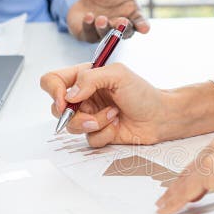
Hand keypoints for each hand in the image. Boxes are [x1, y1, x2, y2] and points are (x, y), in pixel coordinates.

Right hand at [40, 63, 213, 146]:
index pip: (52, 81)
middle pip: (57, 109)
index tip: (66, 100)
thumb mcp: (118, 74)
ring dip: (94, 122)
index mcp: (84, 78)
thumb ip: (90, 79)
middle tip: (92, 113)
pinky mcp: (98, 133)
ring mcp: (90, 116)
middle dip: (75, 114)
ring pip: (71, 127)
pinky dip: (104, 133)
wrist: (161, 116)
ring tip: (114, 115)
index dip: (53, 91)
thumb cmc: (143, 93)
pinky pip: (89, 140)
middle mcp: (84, 97)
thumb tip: (70, 95)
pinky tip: (117, 125)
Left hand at [66, 0, 159, 42]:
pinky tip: (88, 17)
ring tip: (101, 19)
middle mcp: (119, 28)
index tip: (145, 29)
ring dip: (104, 28)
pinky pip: (89, 33)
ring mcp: (104, 33)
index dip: (142, 26)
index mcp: (133, 17)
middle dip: (123, 28)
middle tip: (122, 22)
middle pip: (124, 32)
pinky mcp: (88, 33)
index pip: (141, 24)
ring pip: (106, 35)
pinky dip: (88, 26)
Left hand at [156, 123, 213, 213]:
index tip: (190, 179)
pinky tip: (169, 206)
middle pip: (198, 161)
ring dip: (178, 192)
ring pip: (189, 174)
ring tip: (169, 203)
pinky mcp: (212, 169)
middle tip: (176, 195)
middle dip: (186, 181)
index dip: (199, 169)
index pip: (212, 152)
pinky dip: (175, 199)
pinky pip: (186, 187)